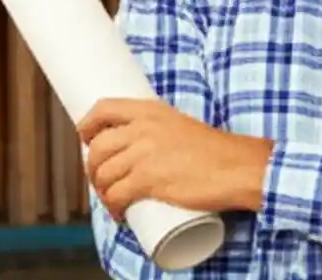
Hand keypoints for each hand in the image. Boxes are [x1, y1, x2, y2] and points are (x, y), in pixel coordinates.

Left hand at [78, 98, 272, 221]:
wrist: (236, 167)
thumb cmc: (215, 151)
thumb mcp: (181, 125)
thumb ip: (158, 131)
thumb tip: (139, 148)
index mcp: (150, 110)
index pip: (104, 108)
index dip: (87, 124)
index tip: (85, 137)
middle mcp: (143, 128)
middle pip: (98, 146)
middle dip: (91, 167)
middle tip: (100, 179)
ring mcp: (145, 153)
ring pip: (104, 173)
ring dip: (101, 191)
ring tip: (111, 200)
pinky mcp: (149, 179)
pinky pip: (116, 194)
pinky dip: (112, 207)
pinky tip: (118, 213)